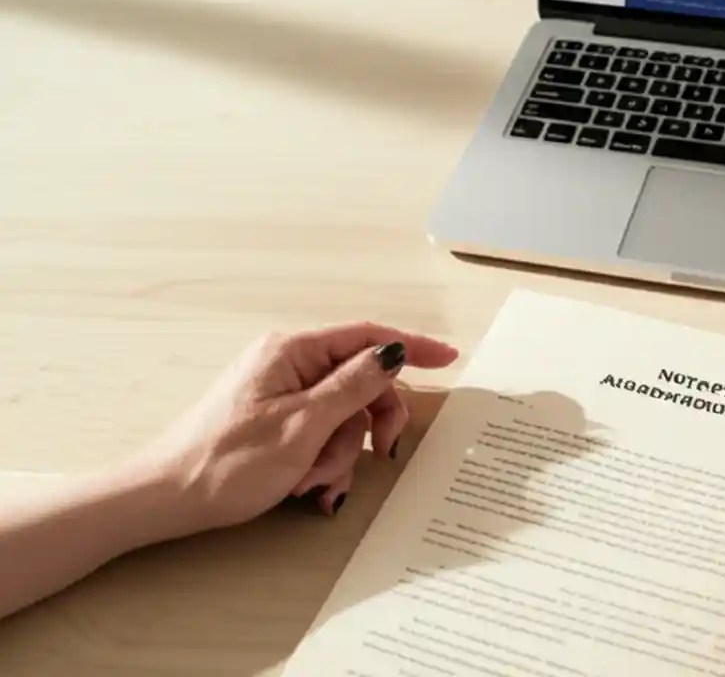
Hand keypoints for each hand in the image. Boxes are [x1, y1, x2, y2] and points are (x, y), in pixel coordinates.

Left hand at [140, 322, 457, 537]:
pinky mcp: (273, 421)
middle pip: (360, 382)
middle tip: (378, 454)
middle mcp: (287, 365)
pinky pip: (319, 434)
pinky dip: (322, 462)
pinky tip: (308, 489)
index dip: (411, 347)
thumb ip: (354, 385)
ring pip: (342, 416)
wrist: (165, 499)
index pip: (366, 337)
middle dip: (370, 424)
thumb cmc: (228, 462)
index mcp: (292, 352)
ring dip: (341, 453)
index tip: (448, 357)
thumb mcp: (304, 425)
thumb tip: (392, 352)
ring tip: (314, 482)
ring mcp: (279, 394)